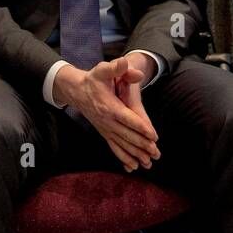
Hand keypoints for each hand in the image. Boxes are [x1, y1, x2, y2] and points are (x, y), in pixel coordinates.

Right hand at [54, 57, 159, 172]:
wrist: (76, 90)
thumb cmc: (93, 79)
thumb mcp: (103, 69)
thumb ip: (117, 68)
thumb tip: (129, 65)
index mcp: (109, 106)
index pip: (127, 118)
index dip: (141, 127)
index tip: (153, 136)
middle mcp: (107, 120)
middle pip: (126, 135)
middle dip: (142, 145)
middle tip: (156, 153)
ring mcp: (105, 128)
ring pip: (122, 144)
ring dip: (135, 154)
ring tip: (147, 164)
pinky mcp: (104, 132)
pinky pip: (114, 147)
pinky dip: (123, 157)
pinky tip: (132, 167)